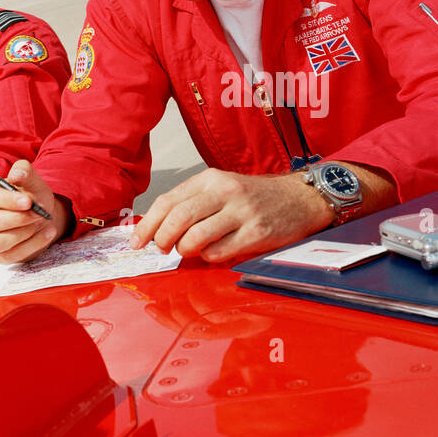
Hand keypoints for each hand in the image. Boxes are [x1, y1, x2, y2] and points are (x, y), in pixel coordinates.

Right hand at [0, 159, 69, 264]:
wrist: (41, 215)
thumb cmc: (32, 196)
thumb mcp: (32, 180)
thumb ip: (24, 171)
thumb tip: (17, 174)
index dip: (8, 200)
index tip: (28, 201)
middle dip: (18, 219)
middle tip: (39, 213)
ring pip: (0, 242)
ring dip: (25, 232)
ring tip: (42, 221)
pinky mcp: (1, 254)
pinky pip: (13, 255)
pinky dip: (33, 245)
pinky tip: (46, 233)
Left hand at [130, 169, 329, 262]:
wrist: (300, 198)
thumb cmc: (253, 198)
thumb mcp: (220, 189)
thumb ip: (190, 203)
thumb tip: (154, 228)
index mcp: (209, 179)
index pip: (167, 201)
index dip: (147, 224)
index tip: (137, 242)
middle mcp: (225, 191)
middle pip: (177, 218)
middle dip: (161, 239)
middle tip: (161, 249)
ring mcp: (242, 212)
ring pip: (195, 236)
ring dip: (183, 249)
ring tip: (187, 250)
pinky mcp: (256, 233)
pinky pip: (218, 252)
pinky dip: (208, 257)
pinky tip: (214, 252)